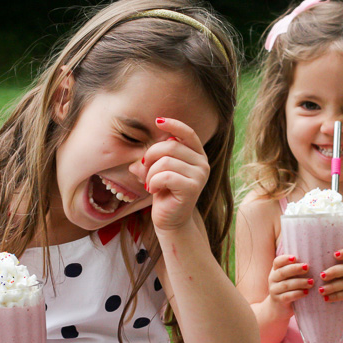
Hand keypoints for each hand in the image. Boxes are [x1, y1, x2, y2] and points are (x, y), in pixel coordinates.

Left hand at [143, 117, 209, 231]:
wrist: (171, 220)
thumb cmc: (164, 193)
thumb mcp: (157, 171)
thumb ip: (153, 158)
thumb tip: (139, 158)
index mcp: (197, 155)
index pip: (188, 134)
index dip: (174, 125)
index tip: (158, 121)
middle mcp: (202, 163)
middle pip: (170, 146)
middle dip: (151, 156)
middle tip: (144, 169)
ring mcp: (200, 176)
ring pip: (165, 161)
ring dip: (150, 173)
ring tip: (150, 183)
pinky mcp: (192, 188)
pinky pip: (165, 176)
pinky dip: (153, 182)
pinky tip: (154, 190)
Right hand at [266, 254, 313, 315]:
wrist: (278, 308)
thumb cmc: (288, 289)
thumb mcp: (289, 277)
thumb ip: (295, 269)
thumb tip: (313, 257)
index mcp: (275, 270)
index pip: (277, 262)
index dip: (285, 259)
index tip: (295, 257)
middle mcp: (273, 279)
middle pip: (282, 272)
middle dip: (295, 269)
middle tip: (307, 267)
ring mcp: (274, 290)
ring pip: (286, 285)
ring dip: (300, 282)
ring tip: (311, 282)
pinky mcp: (278, 300)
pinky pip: (287, 296)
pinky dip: (297, 294)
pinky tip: (306, 292)